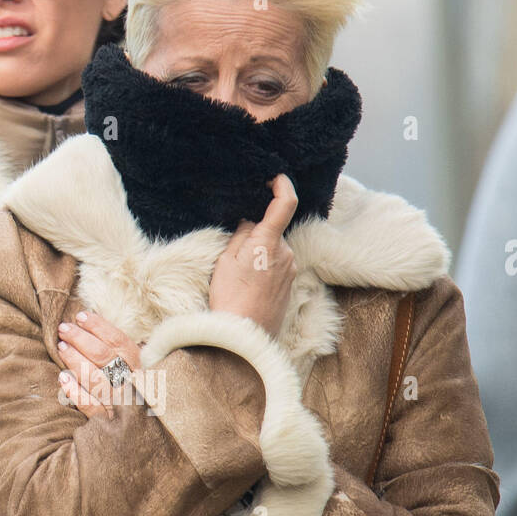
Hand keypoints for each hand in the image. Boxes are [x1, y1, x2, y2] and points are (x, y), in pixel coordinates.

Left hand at [56, 310, 142, 419]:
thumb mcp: (143, 375)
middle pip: (104, 356)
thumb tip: (98, 330)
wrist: (149, 442)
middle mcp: (133, 386)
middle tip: (64, 328)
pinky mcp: (108, 425)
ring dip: (75, 360)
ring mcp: (121, 407)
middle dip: (81, 339)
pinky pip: (90, 407)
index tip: (81, 316)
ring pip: (95, 379)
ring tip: (61, 346)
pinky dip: (75, 392)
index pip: (120, 342)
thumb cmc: (141, 399)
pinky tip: (62, 378)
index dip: (99, 327)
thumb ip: (126, 357)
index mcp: (143, 370)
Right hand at [208, 174, 298, 337]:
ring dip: (258, 255)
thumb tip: (250, 224)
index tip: (274, 178)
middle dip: (255, 237)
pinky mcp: (290, 284)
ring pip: (273, 250)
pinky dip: (264, 269)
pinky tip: (249, 287)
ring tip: (239, 278)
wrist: (244, 337)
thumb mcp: (226, 261)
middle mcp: (286, 253)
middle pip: (271, 231)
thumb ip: (241, 236)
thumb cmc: (230, 298)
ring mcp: (290, 269)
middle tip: (234, 257)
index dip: (282, 186)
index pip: (285, 204)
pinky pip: (277, 266)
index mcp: (268, 242)